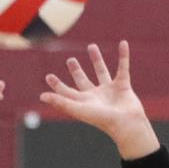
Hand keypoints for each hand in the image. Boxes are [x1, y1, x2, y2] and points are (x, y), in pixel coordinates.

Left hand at [40, 41, 156, 158]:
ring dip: (97, 59)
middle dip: (77, 71)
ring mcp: (110, 91)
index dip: (57, 85)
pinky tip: (123, 43)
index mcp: (84, 102)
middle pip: (83, 81)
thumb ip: (61, 102)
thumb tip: (42, 96)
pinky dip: (124, 56)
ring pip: (101, 72)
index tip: (48, 76)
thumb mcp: (79, 109)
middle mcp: (96, 96)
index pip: (67, 92)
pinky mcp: (123, 85)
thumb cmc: (102, 119)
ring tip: (91, 46)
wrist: (126, 123)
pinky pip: (123, 67)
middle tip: (70, 60)